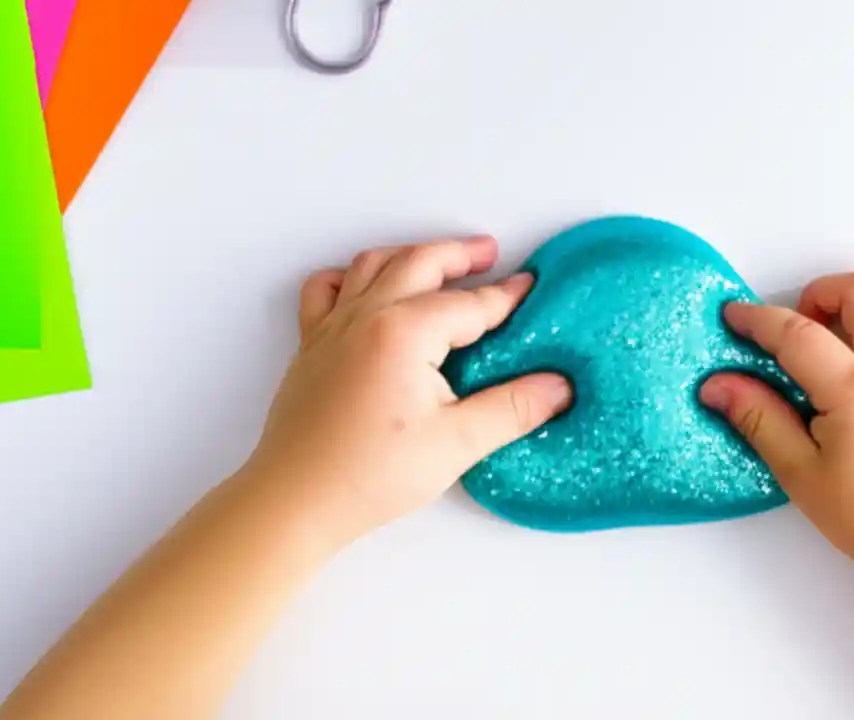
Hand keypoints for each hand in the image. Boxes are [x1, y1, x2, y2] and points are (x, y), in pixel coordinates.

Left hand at [247, 236, 571, 545]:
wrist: (295, 500)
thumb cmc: (371, 474)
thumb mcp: (457, 444)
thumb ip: (512, 409)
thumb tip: (558, 387)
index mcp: (404, 332)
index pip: (469, 304)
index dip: (505, 296)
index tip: (532, 288)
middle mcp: (366, 316)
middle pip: (419, 263)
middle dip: (458, 255)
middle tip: (489, 254)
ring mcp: (332, 328)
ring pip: (372, 265)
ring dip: (410, 255)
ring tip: (437, 260)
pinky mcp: (311, 347)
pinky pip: (326, 290)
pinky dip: (349, 276)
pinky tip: (363, 286)